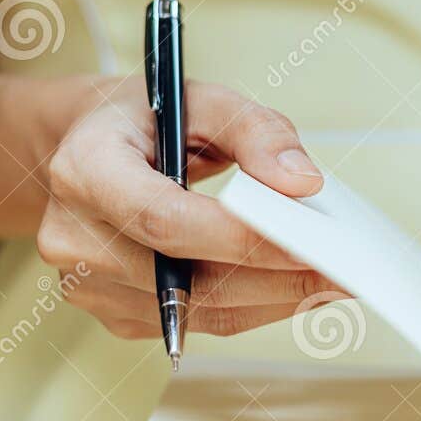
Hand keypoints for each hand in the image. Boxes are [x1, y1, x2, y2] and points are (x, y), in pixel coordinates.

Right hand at [36, 81, 338, 339]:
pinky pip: (198, 322)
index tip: (311, 242)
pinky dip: (252, 307)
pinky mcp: (117, 315)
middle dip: (277, 277)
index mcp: (84, 171)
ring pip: (202, 311)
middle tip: (346, 268)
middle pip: (189, 278)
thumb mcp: (199, 97)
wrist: (84, 149)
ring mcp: (91, 287)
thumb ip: (255, 130)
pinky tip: (290, 287)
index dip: (242, 239)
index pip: (167, 220)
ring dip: (274, 299)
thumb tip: (303, 183)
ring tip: (330, 279)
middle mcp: (75, 238)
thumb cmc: (143, 121)